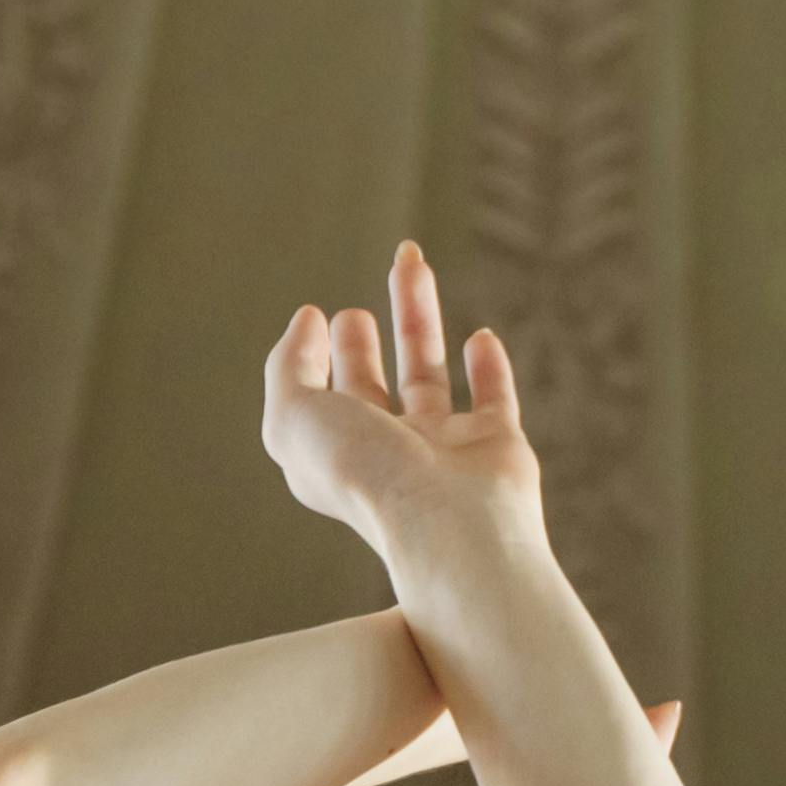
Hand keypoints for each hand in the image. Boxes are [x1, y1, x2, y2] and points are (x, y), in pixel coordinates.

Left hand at [265, 241, 547, 570]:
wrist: (448, 521)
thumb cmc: (365, 473)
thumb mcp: (293, 417)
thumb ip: (289, 366)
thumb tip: (308, 322)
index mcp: (336, 457)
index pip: (319, 401)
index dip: (310, 357)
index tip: (313, 315)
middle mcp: (388, 456)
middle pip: (369, 390)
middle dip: (359, 346)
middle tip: (353, 312)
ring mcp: (444, 451)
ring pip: (428, 374)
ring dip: (417, 319)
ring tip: (410, 263)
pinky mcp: (495, 444)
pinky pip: (493, 398)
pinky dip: (488, 367)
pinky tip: (479, 336)